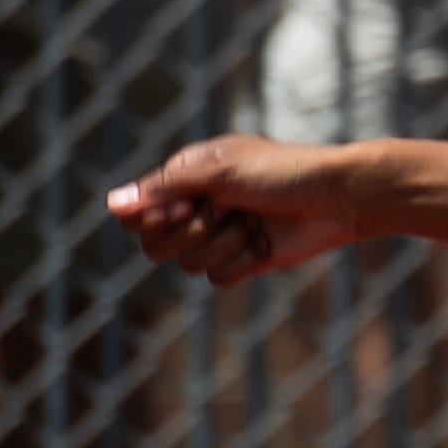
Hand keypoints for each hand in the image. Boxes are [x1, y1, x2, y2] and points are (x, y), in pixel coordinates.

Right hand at [106, 134, 366, 285]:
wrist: (336, 198)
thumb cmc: (281, 172)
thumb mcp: (220, 170)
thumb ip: (164, 187)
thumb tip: (112, 205)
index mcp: (186, 179)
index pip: (137, 212)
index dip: (154, 216)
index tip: (187, 204)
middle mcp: (196, 208)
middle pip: (154, 244)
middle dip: (188, 232)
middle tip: (221, 211)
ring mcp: (219, 237)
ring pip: (188, 263)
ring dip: (222, 243)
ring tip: (252, 222)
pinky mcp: (243, 261)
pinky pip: (218, 278)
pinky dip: (242, 261)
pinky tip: (265, 243)